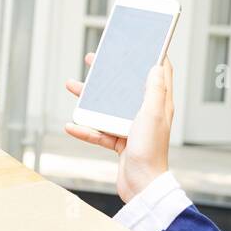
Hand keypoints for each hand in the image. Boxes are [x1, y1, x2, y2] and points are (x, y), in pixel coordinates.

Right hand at [65, 54, 174, 203]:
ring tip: (71, 86)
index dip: (151, 56)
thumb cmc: (150, 152)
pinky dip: (84, 129)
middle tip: (94, 59)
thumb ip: (154, 89)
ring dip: (89, 98)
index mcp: (158, 104)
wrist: (142, 187)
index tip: (139, 43)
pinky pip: (98, 132)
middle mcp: (145, 114)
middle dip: (110, 73)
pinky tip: (71, 125)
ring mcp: (131, 128)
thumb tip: (156, 65)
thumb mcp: (152, 114)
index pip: (159, 73)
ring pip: (107, 107)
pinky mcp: (119, 143)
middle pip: (126, 86)